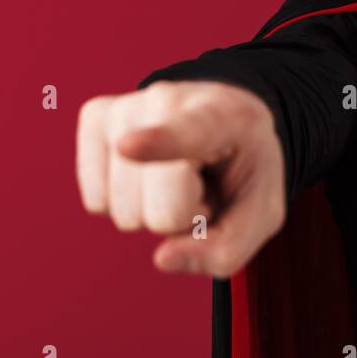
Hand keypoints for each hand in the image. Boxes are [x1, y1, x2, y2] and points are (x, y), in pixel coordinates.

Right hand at [75, 79, 285, 276]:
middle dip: (181, 218)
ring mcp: (127, 105)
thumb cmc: (241, 173)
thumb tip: (161, 258)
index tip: (127, 146)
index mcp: (226, 118)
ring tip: (178, 177)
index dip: (158, 143)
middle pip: (156, 211)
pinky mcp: (95, 117)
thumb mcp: (260, 216)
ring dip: (152, 210)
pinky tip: (148, 173)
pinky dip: (122, 202)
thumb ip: (225, 249)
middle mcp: (170, 99)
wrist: (226, 125)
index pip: (186, 134)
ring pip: (121, 209)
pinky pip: (95, 200)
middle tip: (202, 186)